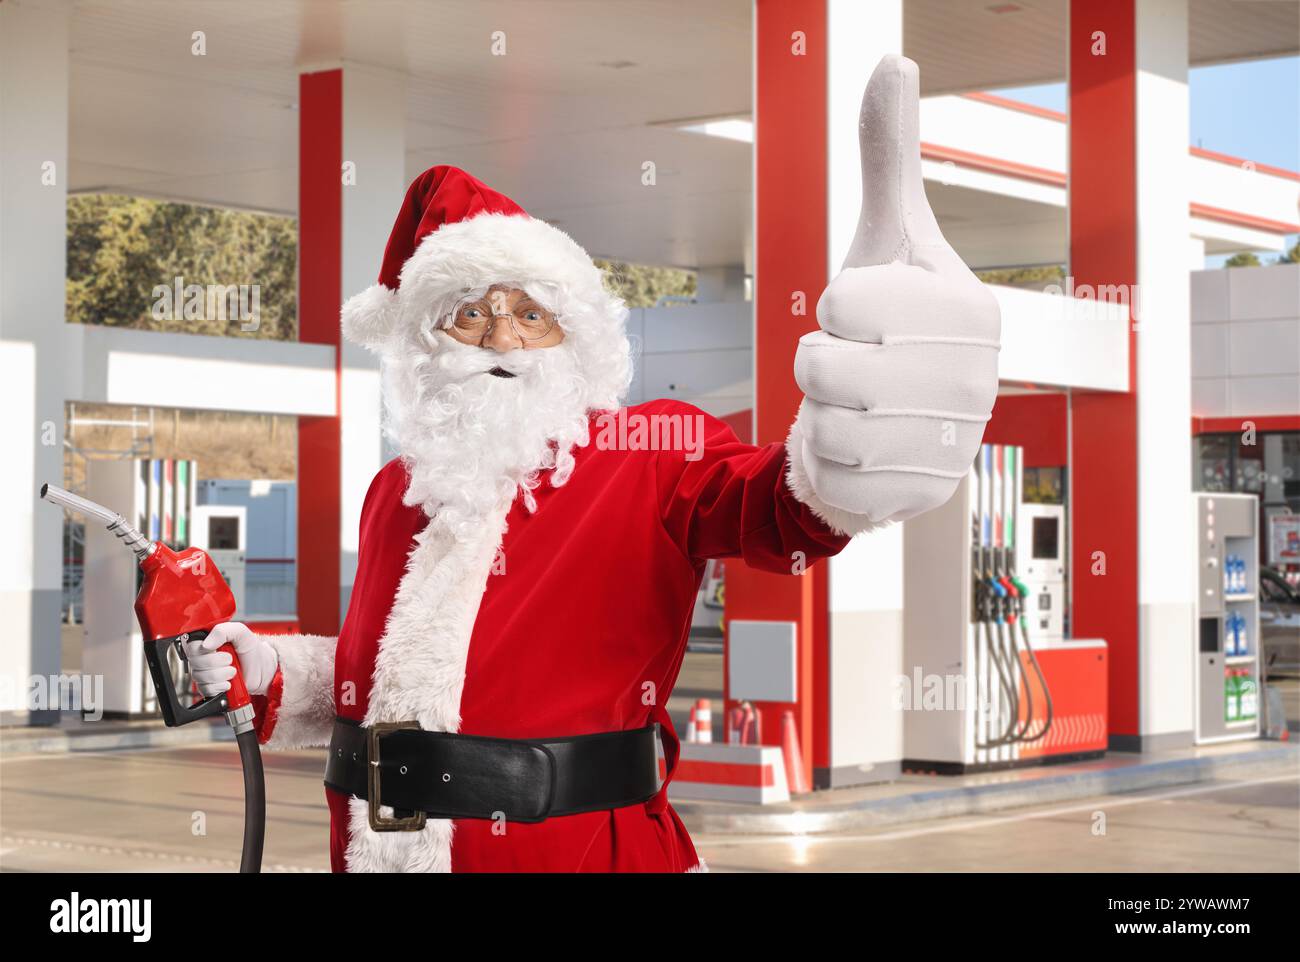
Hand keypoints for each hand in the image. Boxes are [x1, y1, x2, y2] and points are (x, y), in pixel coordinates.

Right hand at [182, 622, 278, 697]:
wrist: (263, 669)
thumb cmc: (251, 650)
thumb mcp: (240, 632)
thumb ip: (223, 631)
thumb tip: (205, 644)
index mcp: (206, 643)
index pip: (191, 647)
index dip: (202, 650)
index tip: (216, 649)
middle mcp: (202, 659)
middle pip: (195, 663)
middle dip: (216, 661)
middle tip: (230, 659)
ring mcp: (205, 674)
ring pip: (201, 677)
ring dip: (221, 674)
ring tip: (233, 670)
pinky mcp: (209, 688)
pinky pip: (206, 689)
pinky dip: (220, 686)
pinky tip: (228, 683)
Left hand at [793, 55, 999, 524]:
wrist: (889, 428)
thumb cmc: (883, 330)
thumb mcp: (883, 243)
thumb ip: (887, 158)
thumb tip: (896, 60)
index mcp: (969, 309)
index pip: (842, 303)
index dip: (832, 311)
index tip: (862, 318)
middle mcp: (974, 377)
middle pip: (823, 367)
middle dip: (818, 366)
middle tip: (852, 368)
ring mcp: (953, 442)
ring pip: (823, 423)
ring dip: (820, 414)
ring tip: (854, 408)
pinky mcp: (923, 494)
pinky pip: (829, 473)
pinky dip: (824, 459)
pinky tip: (856, 449)